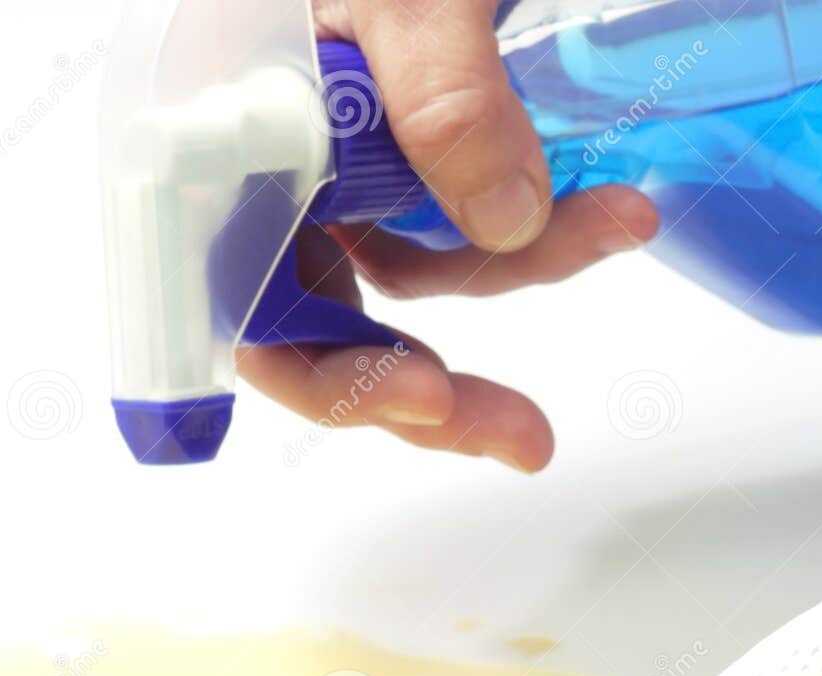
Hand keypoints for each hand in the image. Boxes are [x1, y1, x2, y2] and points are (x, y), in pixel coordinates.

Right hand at [237, 0, 660, 471]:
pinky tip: (592, 208)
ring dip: (512, 277)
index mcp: (206, 137)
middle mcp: (251, 168)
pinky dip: (518, 226)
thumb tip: (510, 218)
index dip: (324, 370)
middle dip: (430, 383)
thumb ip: (441, 94)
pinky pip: (443, 226)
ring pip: (401, 282)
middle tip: (521, 436)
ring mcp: (317, 165)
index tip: (426, 395)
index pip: (238, 305)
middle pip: (320, 326)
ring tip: (614, 225)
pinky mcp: (384, 152)